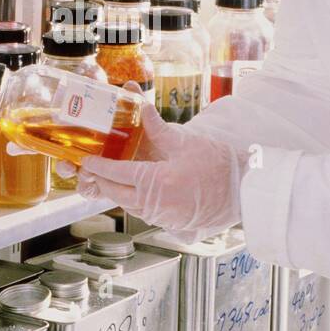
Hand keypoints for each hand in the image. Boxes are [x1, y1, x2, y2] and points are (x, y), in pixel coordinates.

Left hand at [70, 85, 247, 242]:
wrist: (242, 191)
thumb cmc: (218, 166)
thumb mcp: (185, 143)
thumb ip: (158, 128)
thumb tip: (141, 108)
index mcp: (156, 182)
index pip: (116, 174)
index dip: (98, 166)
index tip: (86, 160)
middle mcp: (155, 204)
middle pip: (115, 192)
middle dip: (100, 180)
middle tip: (91, 167)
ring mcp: (161, 216)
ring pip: (126, 203)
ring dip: (115, 190)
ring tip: (106, 175)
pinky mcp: (168, 222)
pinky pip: (141, 210)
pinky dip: (131, 198)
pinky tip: (131, 187)